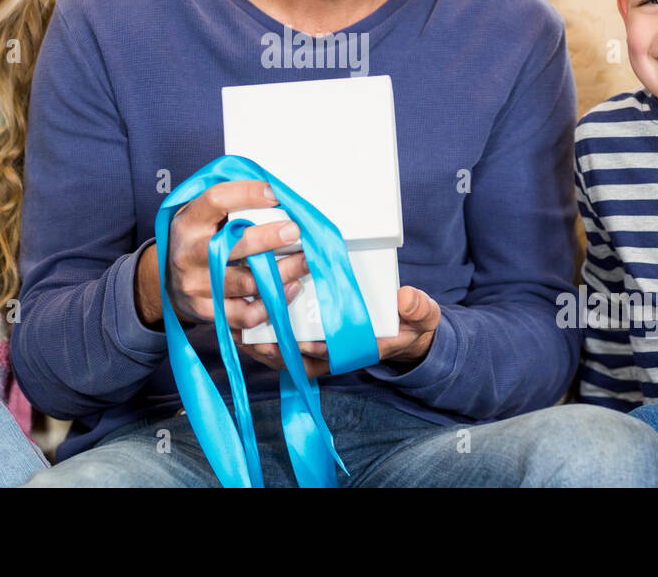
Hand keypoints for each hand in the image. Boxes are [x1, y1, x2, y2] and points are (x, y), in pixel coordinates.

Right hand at [133, 180, 308, 328]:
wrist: (165, 282)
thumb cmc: (195, 241)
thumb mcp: (201, 216)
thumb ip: (230, 205)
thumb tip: (277, 193)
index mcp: (189, 222)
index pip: (215, 200)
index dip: (246, 194)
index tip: (275, 193)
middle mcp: (189, 254)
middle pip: (231, 246)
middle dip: (267, 238)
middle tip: (295, 231)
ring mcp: (195, 285)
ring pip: (245, 283)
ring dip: (281, 273)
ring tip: (305, 261)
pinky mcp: (206, 311)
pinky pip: (244, 314)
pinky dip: (271, 304)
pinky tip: (290, 288)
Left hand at [234, 285, 441, 375]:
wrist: (406, 329)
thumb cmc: (410, 322)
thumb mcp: (422, 315)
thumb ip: (417, 308)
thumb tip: (405, 298)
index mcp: (358, 348)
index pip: (330, 355)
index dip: (312, 350)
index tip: (299, 340)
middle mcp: (333, 353)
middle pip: (297, 358)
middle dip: (274, 348)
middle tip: (252, 334)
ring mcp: (318, 348)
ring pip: (283, 353)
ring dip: (259, 342)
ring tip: (236, 326)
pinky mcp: (307, 339)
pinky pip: (278, 343)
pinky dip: (259, 334)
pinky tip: (239, 319)